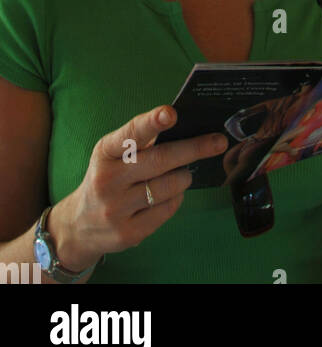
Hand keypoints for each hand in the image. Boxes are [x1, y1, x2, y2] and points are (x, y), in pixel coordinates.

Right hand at [49, 105, 227, 270]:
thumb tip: (188, 127)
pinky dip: (176, 198)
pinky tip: (171, 194)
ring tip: (185, 172)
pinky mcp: (129, 234)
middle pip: (160, 161)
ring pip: (168, 187)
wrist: (78, 226)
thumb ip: (142, 141)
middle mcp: (107, 181)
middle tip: (219, 141)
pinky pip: (168, 209)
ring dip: (184, 176)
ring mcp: (117, 210)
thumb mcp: (113, 156)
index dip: (151, 122)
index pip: (130, 134)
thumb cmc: (108, 178)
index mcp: (105, 153)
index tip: (172, 112)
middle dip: (194, 149)